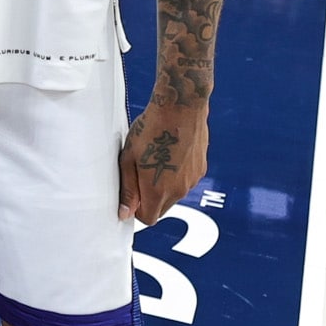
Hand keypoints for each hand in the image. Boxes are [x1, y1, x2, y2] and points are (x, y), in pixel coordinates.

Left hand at [118, 99, 208, 226]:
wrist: (181, 107)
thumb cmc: (151, 129)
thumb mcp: (130, 159)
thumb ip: (128, 190)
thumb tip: (125, 213)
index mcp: (158, 190)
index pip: (148, 219)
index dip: (137, 209)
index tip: (132, 192)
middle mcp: (179, 190)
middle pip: (162, 209)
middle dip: (150, 199)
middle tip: (141, 172)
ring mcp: (192, 180)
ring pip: (174, 195)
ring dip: (164, 186)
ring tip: (156, 158)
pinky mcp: (201, 169)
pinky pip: (186, 181)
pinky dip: (177, 174)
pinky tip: (170, 153)